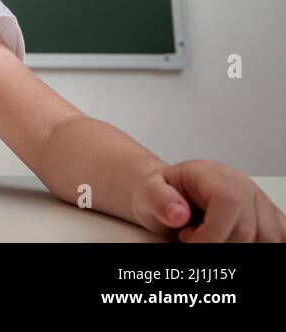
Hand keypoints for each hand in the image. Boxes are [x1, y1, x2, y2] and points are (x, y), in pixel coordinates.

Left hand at [131, 159, 285, 241]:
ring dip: (239, 246)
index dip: (213, 233)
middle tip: (193, 238)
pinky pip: (280, 235)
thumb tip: (178, 213)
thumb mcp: (147, 193)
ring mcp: (258, 200)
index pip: (229, 204)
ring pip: (268, 237)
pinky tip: (234, 242)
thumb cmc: (159, 194)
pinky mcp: (268, 216)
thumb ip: (158, 200)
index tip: (189, 241)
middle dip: (220, 243)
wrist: (166, 195)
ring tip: (211, 238)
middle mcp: (242, 184)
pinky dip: (261, 245)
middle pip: (250, 228)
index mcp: (212, 174)